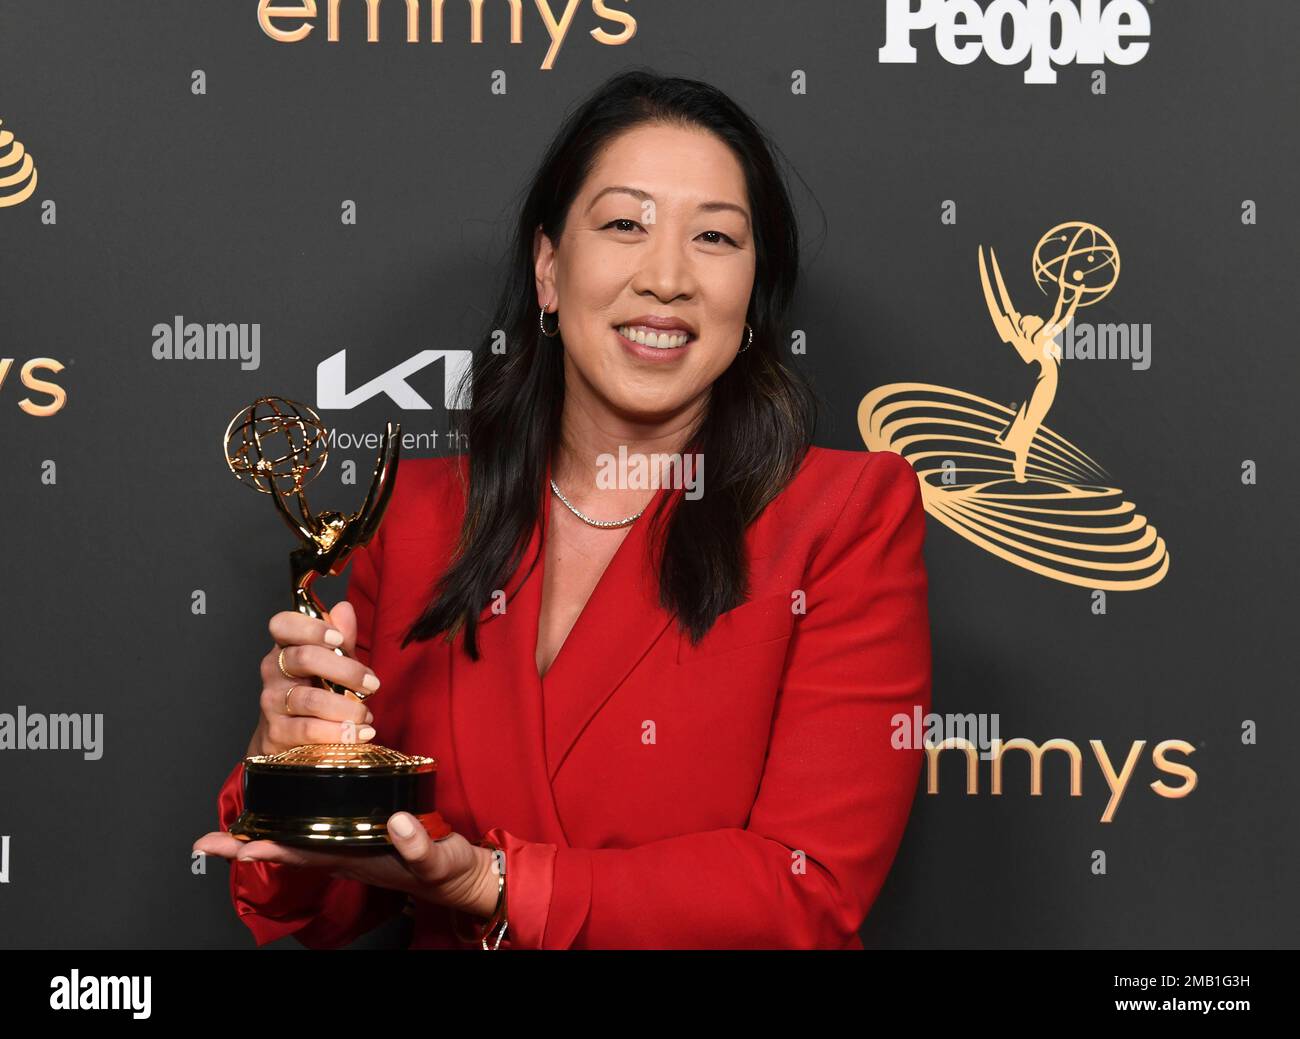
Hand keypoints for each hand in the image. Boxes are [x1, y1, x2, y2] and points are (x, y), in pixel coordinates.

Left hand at [192, 814, 501, 918]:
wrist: (461, 878)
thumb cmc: (448, 870)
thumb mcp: (438, 858)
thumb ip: (418, 844)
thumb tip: (395, 822)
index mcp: (355, 858)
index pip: (301, 852)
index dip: (266, 847)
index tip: (234, 843)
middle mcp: (344, 854)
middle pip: (286, 849)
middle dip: (247, 845)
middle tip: (207, 840)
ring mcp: (350, 848)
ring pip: (297, 841)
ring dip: (264, 834)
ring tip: (234, 826)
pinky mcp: (362, 837)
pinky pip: (318, 832)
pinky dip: (294, 825)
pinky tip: (288, 813)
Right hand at [247, 600, 380, 758]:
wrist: (289, 739)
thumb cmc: (316, 691)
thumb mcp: (334, 663)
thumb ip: (341, 638)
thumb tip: (344, 608)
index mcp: (286, 646)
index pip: (282, 624)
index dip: (310, 628)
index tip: (338, 639)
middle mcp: (274, 670)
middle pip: (304, 658)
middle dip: (346, 671)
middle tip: (373, 685)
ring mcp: (272, 701)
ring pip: (309, 699)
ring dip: (345, 708)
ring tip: (366, 716)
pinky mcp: (277, 732)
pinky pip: (308, 729)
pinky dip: (338, 732)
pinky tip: (360, 734)